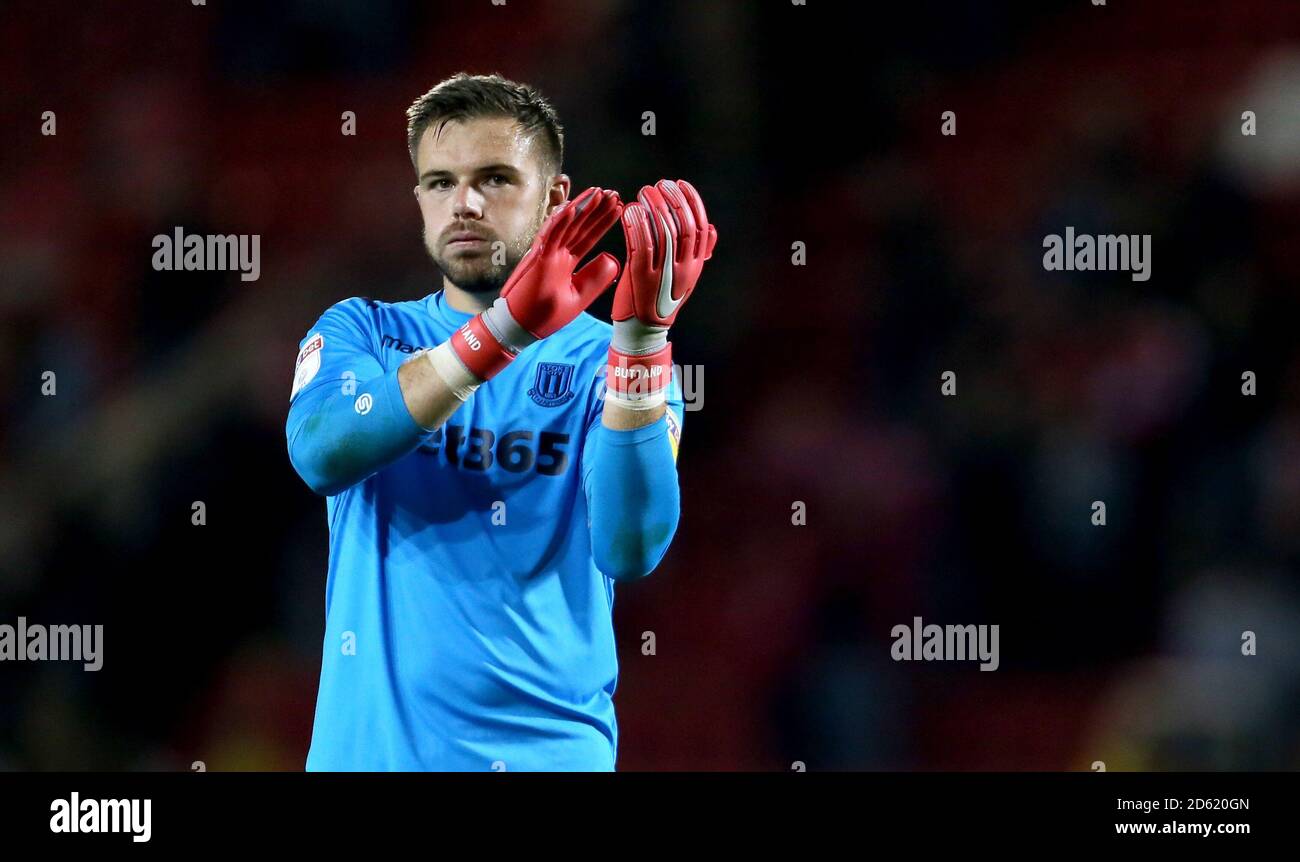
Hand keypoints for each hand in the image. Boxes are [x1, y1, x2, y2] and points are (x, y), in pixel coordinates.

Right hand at [502, 186, 623, 339]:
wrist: (523, 328)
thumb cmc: (546, 315)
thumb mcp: (580, 295)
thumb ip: (596, 277)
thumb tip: (613, 259)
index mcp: (567, 262)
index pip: (588, 236)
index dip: (602, 222)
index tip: (618, 207)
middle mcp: (558, 254)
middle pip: (580, 226)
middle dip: (596, 210)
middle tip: (612, 193)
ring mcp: (548, 255)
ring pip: (566, 226)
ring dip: (581, 209)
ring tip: (598, 194)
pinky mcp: (538, 261)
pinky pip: (550, 237)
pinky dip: (559, 222)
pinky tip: (571, 208)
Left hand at [612, 179, 716, 341]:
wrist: (643, 331)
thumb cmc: (661, 299)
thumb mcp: (686, 278)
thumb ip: (698, 253)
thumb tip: (711, 228)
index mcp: (695, 266)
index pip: (700, 227)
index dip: (692, 202)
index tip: (681, 184)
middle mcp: (682, 270)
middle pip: (683, 227)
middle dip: (673, 201)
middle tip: (660, 184)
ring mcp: (662, 274)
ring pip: (663, 233)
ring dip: (654, 208)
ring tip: (645, 192)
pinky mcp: (641, 278)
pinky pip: (641, 246)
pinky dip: (637, 225)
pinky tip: (631, 210)